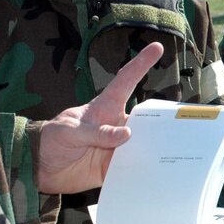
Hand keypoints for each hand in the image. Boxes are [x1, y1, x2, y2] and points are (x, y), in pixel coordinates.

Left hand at [35, 43, 164, 193]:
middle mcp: (116, 125)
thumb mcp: (69, 131)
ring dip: (157, 148)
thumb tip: (126, 133)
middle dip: (165, 118)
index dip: (141, 63)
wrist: (40, 169)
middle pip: (146, 117)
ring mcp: (117, 147)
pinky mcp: (114, 167)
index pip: (126, 81)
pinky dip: (145, 172)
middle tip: (184, 122)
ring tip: (177, 153)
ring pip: (144, 144)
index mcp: (105, 108)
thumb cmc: (51, 139)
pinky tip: (159, 176)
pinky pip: (134, 169)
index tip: (157, 47)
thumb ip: (96, 132)